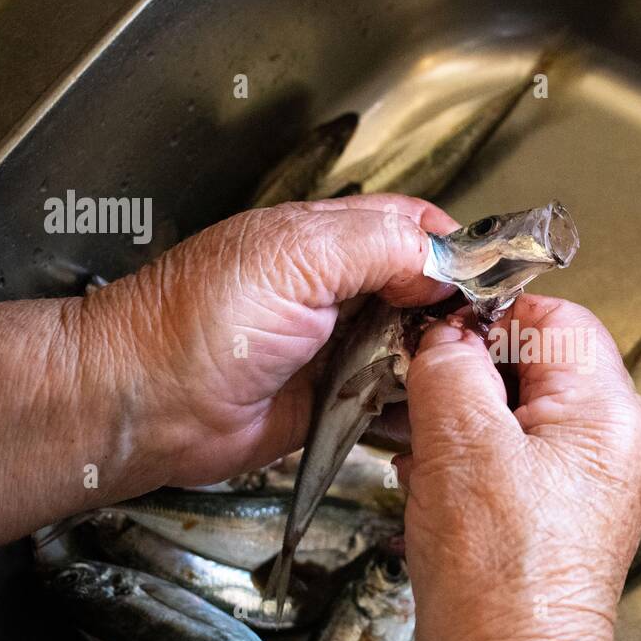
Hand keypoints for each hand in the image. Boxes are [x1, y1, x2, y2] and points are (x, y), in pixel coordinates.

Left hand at [79, 194, 456, 488]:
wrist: (145, 408)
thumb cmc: (191, 325)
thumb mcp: (293, 257)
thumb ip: (374, 245)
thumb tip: (443, 259)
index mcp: (328, 238)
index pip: (416, 228)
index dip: (459, 250)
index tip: (495, 279)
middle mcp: (339, 290)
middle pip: (426, 292)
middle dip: (461, 311)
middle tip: (491, 336)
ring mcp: (338, 348)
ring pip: (416, 348)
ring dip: (444, 361)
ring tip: (473, 377)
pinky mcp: (335, 402)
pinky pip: (392, 401)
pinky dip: (418, 407)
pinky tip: (439, 412)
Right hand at [396, 294, 640, 640]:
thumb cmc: (498, 576)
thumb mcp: (460, 443)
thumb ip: (451, 365)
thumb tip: (445, 333)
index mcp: (608, 410)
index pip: (558, 316)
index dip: (492, 315)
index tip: (439, 332)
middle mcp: (615, 441)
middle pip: (539, 364)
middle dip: (470, 370)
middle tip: (418, 387)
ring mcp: (593, 482)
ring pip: (521, 414)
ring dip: (463, 417)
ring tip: (419, 443)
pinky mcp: (565, 516)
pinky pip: (518, 460)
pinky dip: (472, 458)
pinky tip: (431, 479)